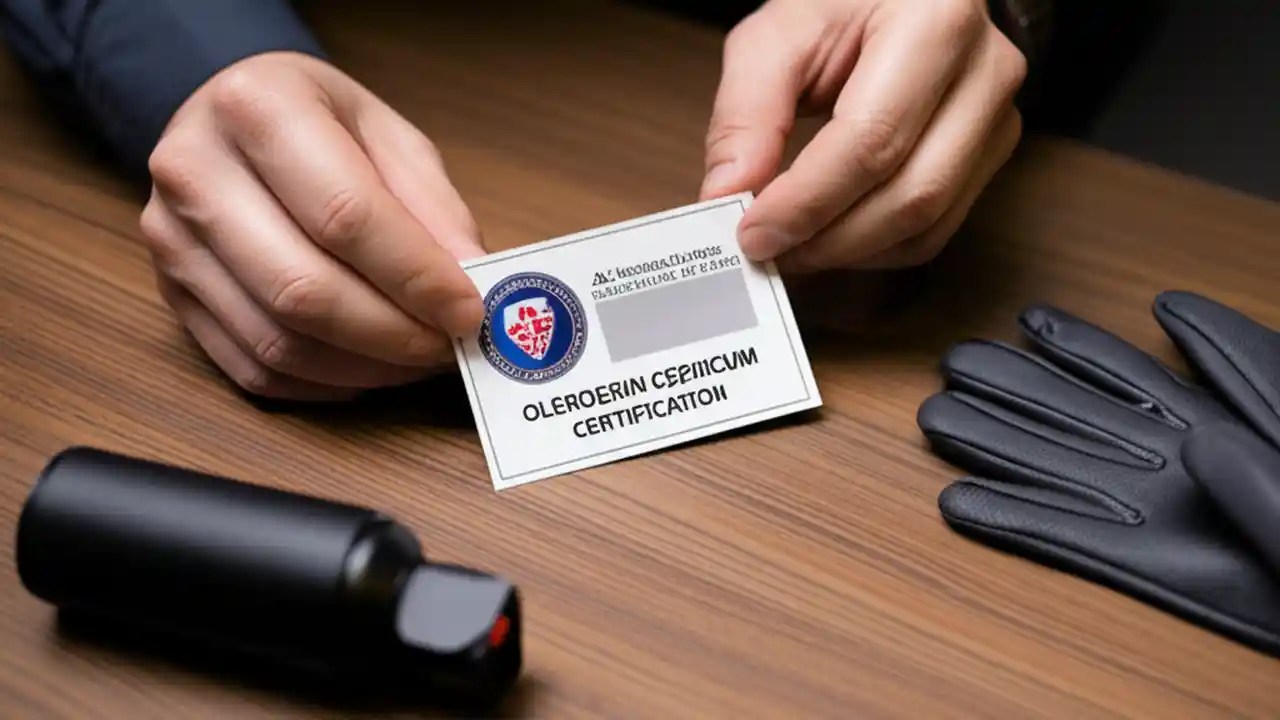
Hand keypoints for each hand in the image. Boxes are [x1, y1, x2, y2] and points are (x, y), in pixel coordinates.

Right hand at [142, 52, 483, 400]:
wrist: (226, 117)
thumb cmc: (317, 121)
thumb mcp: (386, 132)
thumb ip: (433, 206)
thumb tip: (470, 281)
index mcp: (257, 106)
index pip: (346, 215)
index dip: (416, 277)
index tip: (468, 311)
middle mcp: (195, 171)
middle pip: (304, 289)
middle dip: (395, 334)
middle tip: (449, 347)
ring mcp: (171, 240)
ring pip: (278, 342)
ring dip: (366, 368)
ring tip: (418, 360)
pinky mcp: (171, 296)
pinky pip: (252, 368)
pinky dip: (324, 384)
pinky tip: (368, 367)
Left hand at [700, 0, 1025, 271]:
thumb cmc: (839, 4)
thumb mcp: (776, 36)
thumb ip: (745, 113)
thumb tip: (727, 195)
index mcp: (936, 22)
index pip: (872, 139)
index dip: (807, 201)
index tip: (752, 232)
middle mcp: (985, 73)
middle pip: (910, 194)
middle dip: (826, 240)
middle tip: (765, 249)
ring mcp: (997, 119)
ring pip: (925, 225)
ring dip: (846, 252)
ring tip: (788, 246)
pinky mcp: (989, 156)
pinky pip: (933, 231)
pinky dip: (872, 249)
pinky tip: (828, 236)